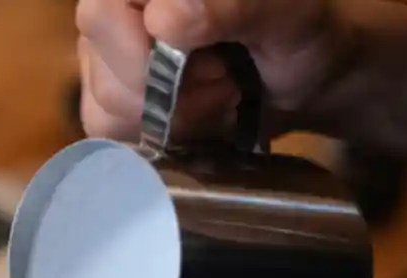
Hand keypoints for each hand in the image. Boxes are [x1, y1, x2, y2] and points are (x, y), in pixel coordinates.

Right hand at [76, 0, 355, 140]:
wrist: (308, 79)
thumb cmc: (304, 34)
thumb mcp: (290, 15)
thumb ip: (233, 5)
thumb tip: (162, 20)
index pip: (105, 6)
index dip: (141, 46)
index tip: (210, 63)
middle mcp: (117, 7)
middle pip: (99, 55)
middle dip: (166, 86)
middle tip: (224, 79)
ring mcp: (106, 54)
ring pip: (105, 100)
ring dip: (174, 113)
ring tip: (220, 94)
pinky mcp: (107, 100)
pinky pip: (107, 130)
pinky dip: (160, 135)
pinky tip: (197, 117)